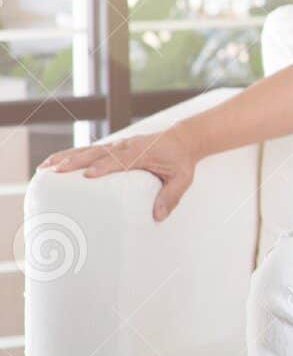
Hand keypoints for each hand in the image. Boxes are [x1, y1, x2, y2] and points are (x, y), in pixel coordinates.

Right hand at [40, 124, 200, 220]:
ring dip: (66, 157)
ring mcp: (117, 145)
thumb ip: (171, 196)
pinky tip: (53, 163)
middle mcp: (127, 146)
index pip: (121, 158)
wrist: (182, 139)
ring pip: (89, 149)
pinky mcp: (112, 147)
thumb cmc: (181, 161)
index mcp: (143, 152)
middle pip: (98, 152)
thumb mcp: (183, 179)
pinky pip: (89, 150)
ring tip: (45, 167)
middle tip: (56, 171)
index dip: (105, 166)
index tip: (88, 175)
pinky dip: (70, 154)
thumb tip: (158, 216)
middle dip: (76, 161)